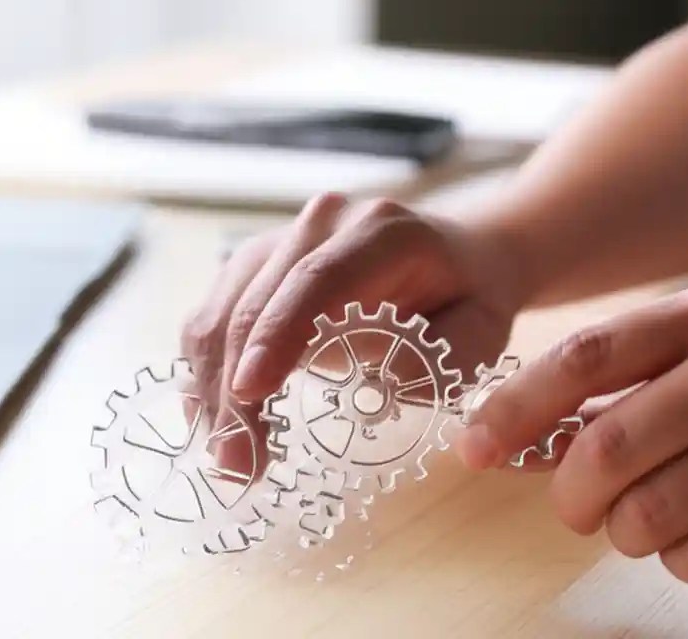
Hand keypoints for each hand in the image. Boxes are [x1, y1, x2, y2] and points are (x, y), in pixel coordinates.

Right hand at [181, 192, 525, 472]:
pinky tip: (215, 421)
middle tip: (236, 464)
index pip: (315, 280)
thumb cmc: (470, 302)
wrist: (457, 256)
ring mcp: (279, 239)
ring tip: (228, 457)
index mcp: (381, 232)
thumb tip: (370, 391)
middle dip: (235, 387)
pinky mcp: (253, 264)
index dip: (276, 334)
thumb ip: (433, 360)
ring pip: (221, 312)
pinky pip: (213, 316)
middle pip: (255, 303)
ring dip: (212, 388)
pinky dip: (206, 373)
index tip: (250, 391)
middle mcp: (321, 223)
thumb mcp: (480, 335)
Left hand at [457, 281, 687, 586]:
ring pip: (647, 515)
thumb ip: (623, 385)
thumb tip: (507, 437)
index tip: (471, 446)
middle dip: (571, 496)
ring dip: (629, 532)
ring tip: (657, 515)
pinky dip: (687, 561)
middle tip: (581, 505)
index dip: (515, 408)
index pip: (585, 357)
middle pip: (606, 450)